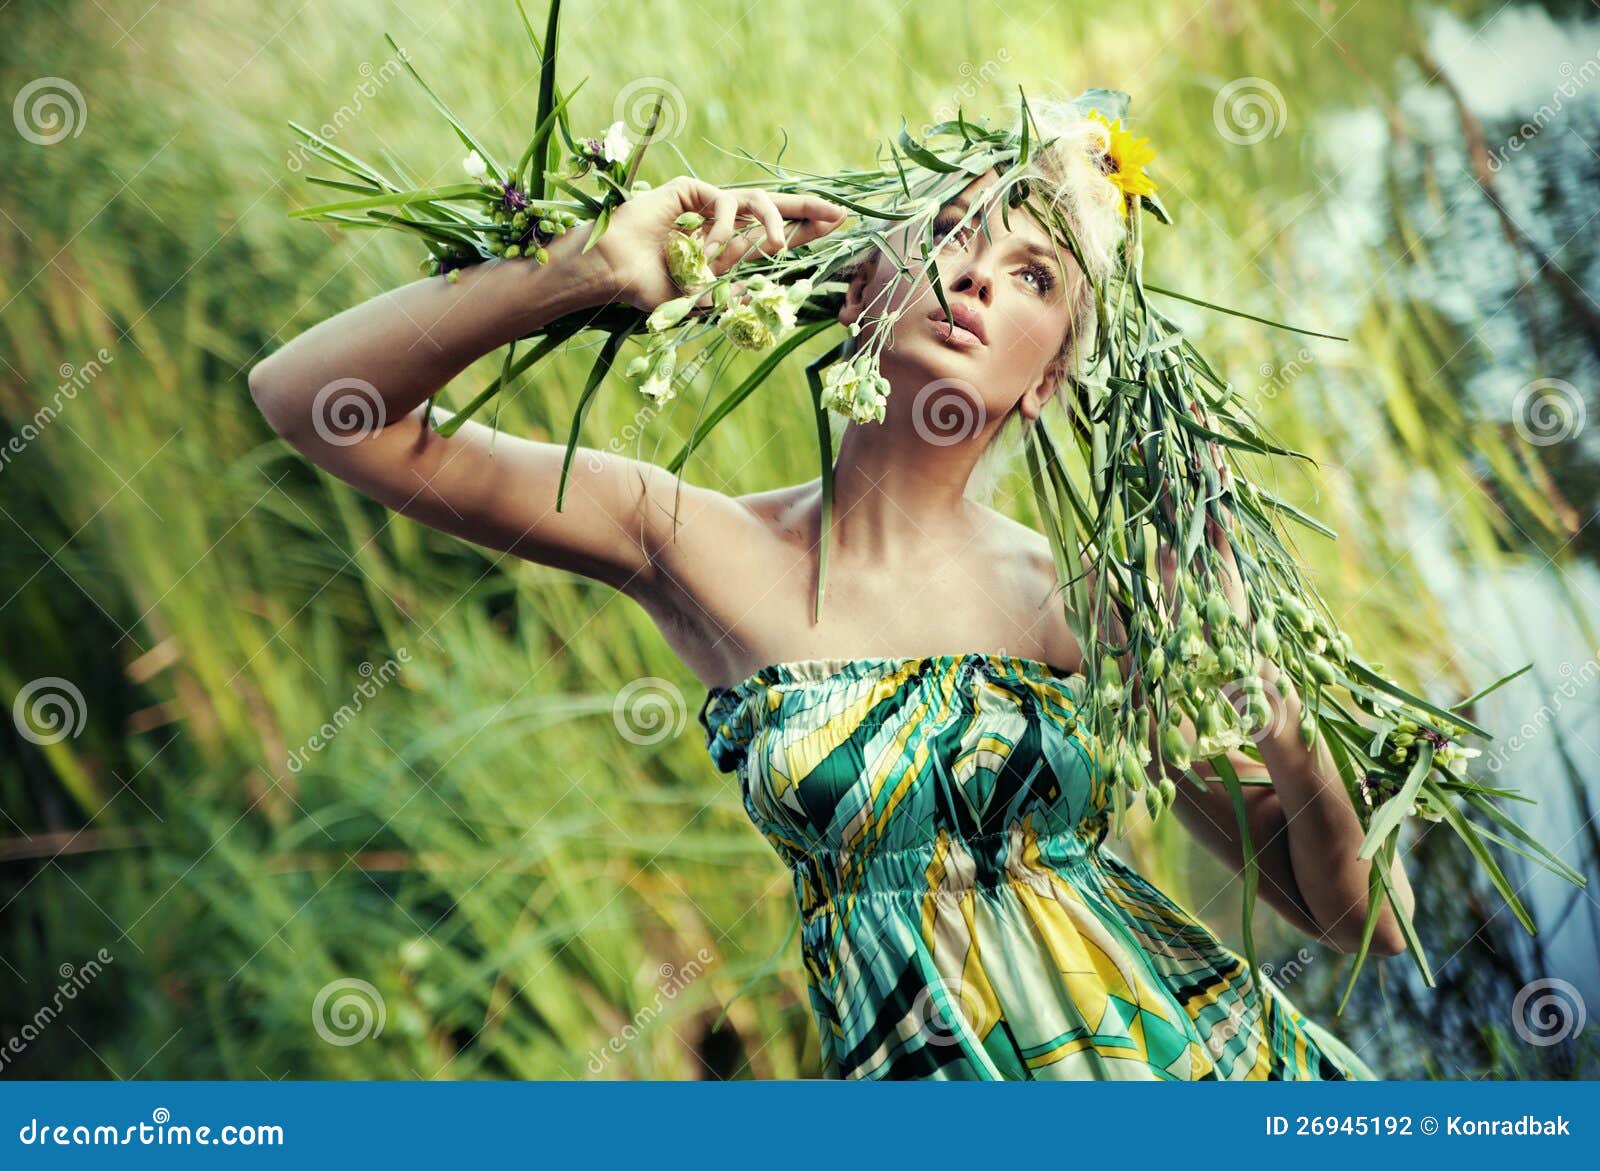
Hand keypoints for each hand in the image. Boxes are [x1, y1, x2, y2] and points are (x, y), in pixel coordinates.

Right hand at [591, 175, 848, 311]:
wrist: (612, 272)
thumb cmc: (645, 289)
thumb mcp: (696, 301)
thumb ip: (728, 299)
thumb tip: (759, 298)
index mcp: (725, 248)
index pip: (773, 234)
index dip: (805, 228)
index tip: (837, 224)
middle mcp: (720, 223)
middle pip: (775, 208)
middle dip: (809, 209)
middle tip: (841, 214)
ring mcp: (706, 205)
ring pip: (757, 201)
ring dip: (775, 224)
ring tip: (779, 248)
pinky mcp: (690, 189)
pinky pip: (726, 202)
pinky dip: (724, 229)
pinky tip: (709, 251)